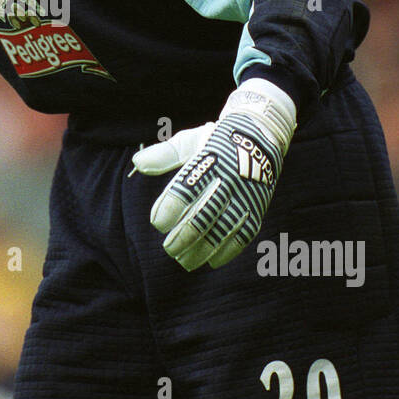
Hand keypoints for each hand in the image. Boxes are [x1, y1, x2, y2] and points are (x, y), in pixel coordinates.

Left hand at [130, 79, 296, 271]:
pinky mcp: (257, 208)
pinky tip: (212, 261)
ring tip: (184, 261)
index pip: (186, 189)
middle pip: (204, 215)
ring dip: (203, 249)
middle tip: (168, 249)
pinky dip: (228, 251)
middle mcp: (227, 181)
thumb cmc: (216, 142)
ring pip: (223, 230)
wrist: (261, 137)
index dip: (169, 209)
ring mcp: (245, 196)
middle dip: (184, 237)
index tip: (157, 223)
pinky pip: (244, 234)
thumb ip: (164, 155)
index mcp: (208, 162)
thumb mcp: (190, 141)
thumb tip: (137, 163)